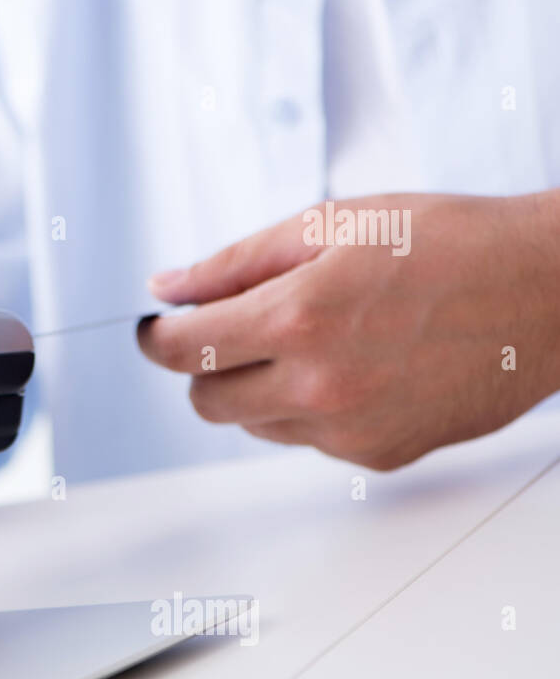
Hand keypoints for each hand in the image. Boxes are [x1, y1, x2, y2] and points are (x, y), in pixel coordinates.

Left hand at [137, 191, 559, 469]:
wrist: (549, 292)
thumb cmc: (451, 244)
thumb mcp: (333, 224)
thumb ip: (235, 261)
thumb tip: (168, 287)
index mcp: (299, 318)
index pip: (183, 351)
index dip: (157, 337)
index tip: (157, 327)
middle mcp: (319, 386)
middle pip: (206, 402)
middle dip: (204, 366)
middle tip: (233, 330)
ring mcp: (350, 430)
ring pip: (255, 425)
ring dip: (257, 388)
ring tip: (312, 339)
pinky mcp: (379, 455)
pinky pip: (309, 441)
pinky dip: (308, 409)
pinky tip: (352, 366)